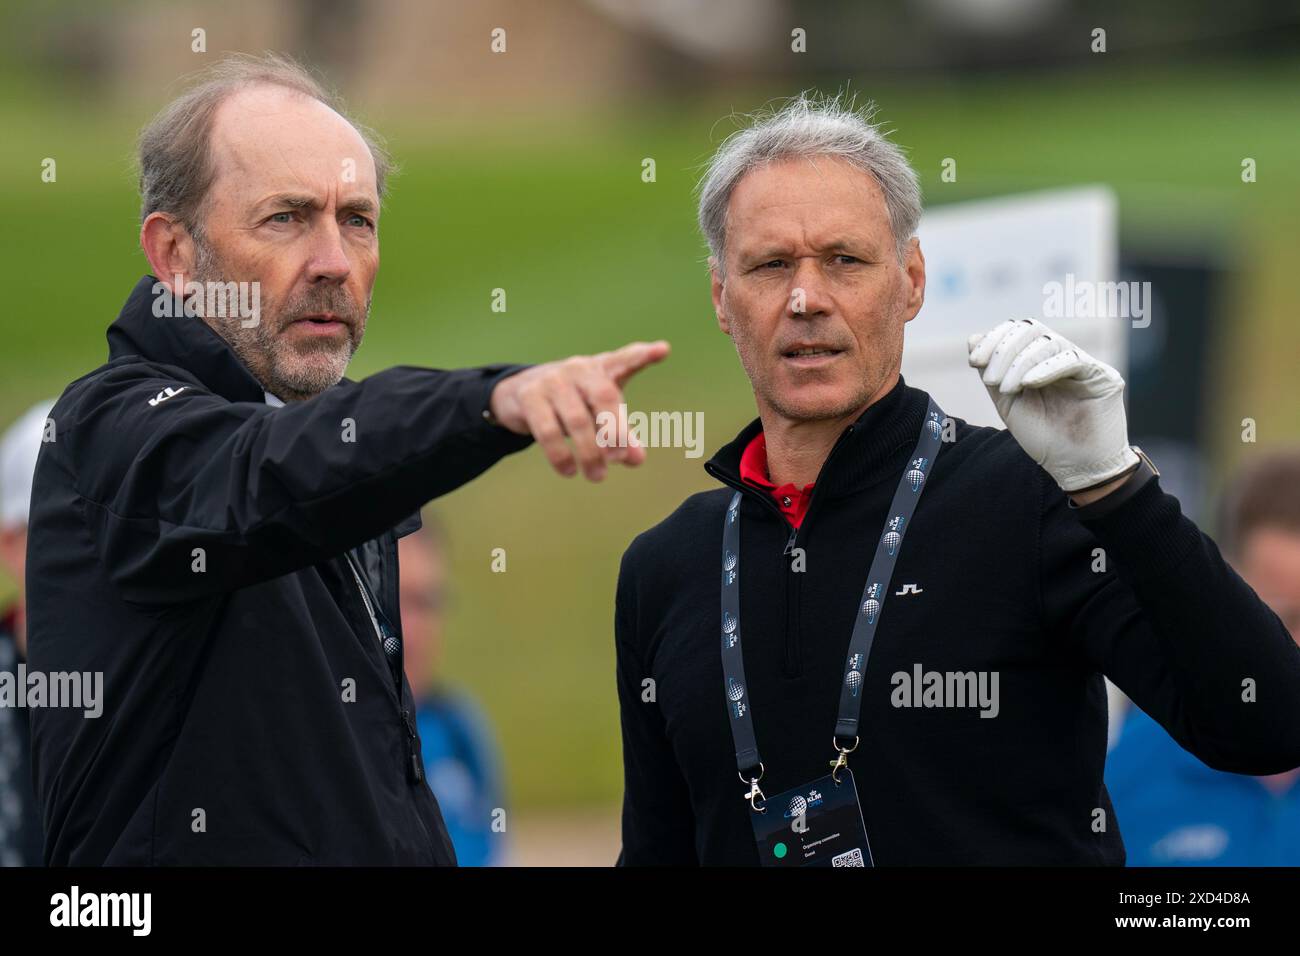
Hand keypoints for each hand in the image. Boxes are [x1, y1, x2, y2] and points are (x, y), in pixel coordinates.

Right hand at [488, 340, 669, 480]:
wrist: (522, 392)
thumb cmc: (576, 403)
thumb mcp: (600, 415)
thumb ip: (622, 435)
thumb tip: (637, 459)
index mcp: (604, 369)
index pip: (626, 359)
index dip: (643, 355)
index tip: (662, 350)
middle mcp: (580, 369)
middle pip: (605, 396)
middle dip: (616, 432)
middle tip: (619, 460)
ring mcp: (553, 380)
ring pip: (577, 420)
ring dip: (589, 453)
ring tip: (597, 476)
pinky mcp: (530, 396)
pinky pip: (548, 431)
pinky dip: (560, 455)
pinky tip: (569, 472)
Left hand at [967, 318, 1137, 492]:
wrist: (1074, 467)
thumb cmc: (1043, 438)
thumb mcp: (1008, 403)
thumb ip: (992, 373)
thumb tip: (973, 339)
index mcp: (1040, 360)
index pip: (1018, 332)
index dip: (994, 339)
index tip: (973, 361)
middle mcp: (1062, 357)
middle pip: (1031, 330)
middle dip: (1004, 350)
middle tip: (991, 380)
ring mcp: (1083, 364)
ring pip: (1049, 342)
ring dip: (1020, 363)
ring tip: (1008, 389)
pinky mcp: (1103, 376)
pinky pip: (1073, 359)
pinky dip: (1046, 368)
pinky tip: (1029, 384)